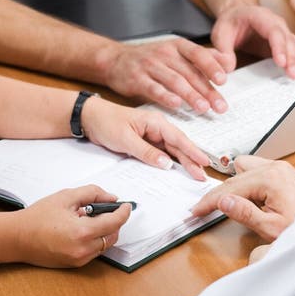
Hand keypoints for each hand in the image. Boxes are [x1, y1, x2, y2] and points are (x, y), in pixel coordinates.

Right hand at [17, 185, 131, 267]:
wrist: (17, 238)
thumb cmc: (38, 216)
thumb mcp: (66, 197)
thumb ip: (92, 193)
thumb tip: (111, 198)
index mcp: (82, 232)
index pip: (114, 223)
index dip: (123, 212)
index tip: (126, 205)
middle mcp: (83, 250)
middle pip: (113, 235)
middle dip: (114, 221)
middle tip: (105, 208)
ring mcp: (79, 260)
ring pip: (104, 245)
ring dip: (105, 231)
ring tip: (88, 217)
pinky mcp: (74, 265)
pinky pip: (94, 251)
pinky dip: (95, 239)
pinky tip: (82, 228)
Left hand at [81, 98, 209, 180]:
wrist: (90, 118)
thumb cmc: (107, 122)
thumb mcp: (126, 139)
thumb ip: (147, 152)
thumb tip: (167, 164)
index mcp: (155, 122)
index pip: (178, 138)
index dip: (193, 151)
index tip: (204, 162)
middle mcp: (157, 128)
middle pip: (179, 146)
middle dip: (192, 160)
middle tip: (203, 176)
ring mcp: (153, 136)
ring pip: (172, 151)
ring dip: (184, 162)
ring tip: (196, 175)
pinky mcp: (147, 143)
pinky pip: (162, 154)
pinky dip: (171, 162)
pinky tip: (178, 171)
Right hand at [99, 39, 234, 113]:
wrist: (116, 59)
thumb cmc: (151, 59)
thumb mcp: (175, 52)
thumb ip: (201, 57)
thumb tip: (228, 62)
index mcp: (177, 46)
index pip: (198, 54)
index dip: (211, 66)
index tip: (224, 80)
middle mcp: (164, 54)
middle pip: (189, 72)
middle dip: (207, 90)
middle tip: (220, 106)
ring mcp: (150, 66)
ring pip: (174, 81)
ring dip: (190, 95)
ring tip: (203, 108)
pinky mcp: (137, 79)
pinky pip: (153, 88)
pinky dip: (165, 96)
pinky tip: (176, 105)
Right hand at [191, 155, 294, 240]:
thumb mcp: (272, 228)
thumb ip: (245, 213)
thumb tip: (223, 200)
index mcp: (270, 179)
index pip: (230, 188)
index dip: (210, 200)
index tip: (197, 209)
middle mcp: (274, 167)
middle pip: (235, 177)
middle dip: (219, 193)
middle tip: (205, 208)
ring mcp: (280, 167)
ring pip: (244, 167)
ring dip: (234, 183)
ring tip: (229, 202)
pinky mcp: (283, 170)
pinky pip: (256, 168)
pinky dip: (247, 180)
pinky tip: (248, 195)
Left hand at [210, 4, 294, 77]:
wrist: (237, 14)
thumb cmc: (231, 22)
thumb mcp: (220, 33)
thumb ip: (223, 49)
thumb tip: (227, 67)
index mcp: (260, 16)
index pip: (273, 31)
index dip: (279, 46)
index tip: (281, 62)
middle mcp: (276, 23)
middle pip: (288, 40)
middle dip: (292, 58)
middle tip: (293, 74)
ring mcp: (283, 32)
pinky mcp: (285, 43)